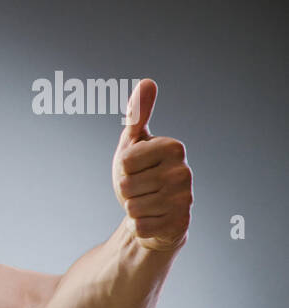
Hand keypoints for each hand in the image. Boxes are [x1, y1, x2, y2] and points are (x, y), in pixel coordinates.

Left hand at [112, 79, 192, 251]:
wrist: (153, 213)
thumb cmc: (140, 175)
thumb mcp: (132, 144)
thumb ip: (137, 114)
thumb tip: (148, 82)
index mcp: (173, 148)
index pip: (125, 161)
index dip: (123, 169)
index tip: (136, 169)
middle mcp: (184, 172)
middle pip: (126, 185)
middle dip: (126, 191)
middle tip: (141, 190)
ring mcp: (184, 200)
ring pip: (132, 206)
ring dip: (132, 208)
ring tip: (146, 203)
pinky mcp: (179, 225)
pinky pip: (139, 225)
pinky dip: (138, 225)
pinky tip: (152, 220)